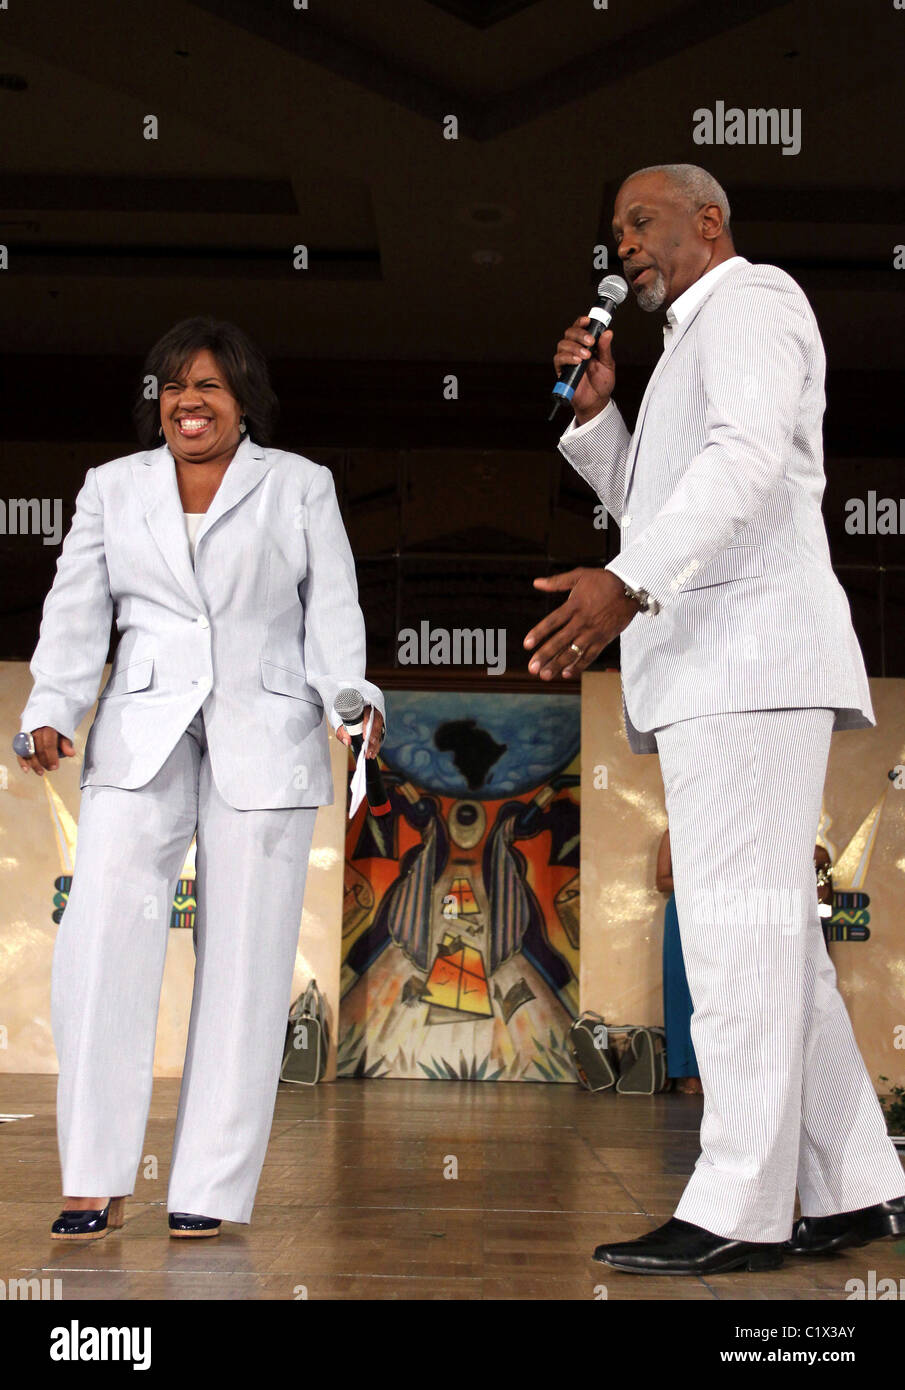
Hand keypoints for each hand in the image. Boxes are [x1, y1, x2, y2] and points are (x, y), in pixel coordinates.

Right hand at [16, 727, 74, 775]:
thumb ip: (66, 743)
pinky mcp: (22, 740)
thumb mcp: (64, 732)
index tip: (55, 767)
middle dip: (44, 761)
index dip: (52, 757)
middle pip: (38, 748)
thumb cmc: (56, 727)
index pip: (48, 744)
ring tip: (40, 772)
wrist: (46, 716)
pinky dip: (22, 761)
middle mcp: (35, 730)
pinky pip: (20, 751)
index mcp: (47, 727)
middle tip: (50, 769)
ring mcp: (27, 735)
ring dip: (33, 764)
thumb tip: (71, 754)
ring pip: (28, 751)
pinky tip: (26, 770)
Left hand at [336, 706, 383, 756]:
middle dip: (372, 739)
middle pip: (376, 725)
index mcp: (365, 708)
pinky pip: (379, 737)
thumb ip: (342, 732)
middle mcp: (373, 713)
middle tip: (368, 749)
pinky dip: (376, 746)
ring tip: (370, 754)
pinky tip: (373, 753)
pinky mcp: (378, 729)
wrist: (350, 716)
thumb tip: (347, 742)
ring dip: (375, 745)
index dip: (368, 726)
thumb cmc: (347, 718)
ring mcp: (376, 721)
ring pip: (378, 732)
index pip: (369, 715)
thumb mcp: (341, 725)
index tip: (365, 737)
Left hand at [524, 568, 638, 679]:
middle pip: (560, 641)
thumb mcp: (579, 575)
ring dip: (558, 664)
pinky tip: (567, 674)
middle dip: (545, 655)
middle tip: (532, 669)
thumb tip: (536, 583)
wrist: (631, 588)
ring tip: (545, 675)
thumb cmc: (603, 580)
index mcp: (574, 605)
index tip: (526, 645)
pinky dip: (579, 665)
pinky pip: (590, 655)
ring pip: (573, 652)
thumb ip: (557, 582)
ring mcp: (593, 632)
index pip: (552, 622)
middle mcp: (582, 621)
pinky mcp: (604, 639)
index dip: (539, 633)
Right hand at [553, 318, 615, 423]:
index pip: (580, 328)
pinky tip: (578, 361)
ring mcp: (567, 359)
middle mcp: (575, 349)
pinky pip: (559, 359)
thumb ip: (605, 349)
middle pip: (570, 332)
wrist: (596, 401)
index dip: (581, 322)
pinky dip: (568, 357)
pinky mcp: (562, 370)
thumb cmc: (601, 383)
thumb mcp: (608, 364)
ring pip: (563, 344)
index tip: (588, 320)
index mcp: (586, 345)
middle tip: (590, 341)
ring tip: (586, 355)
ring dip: (574, 347)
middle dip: (580, 334)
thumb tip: (608, 332)